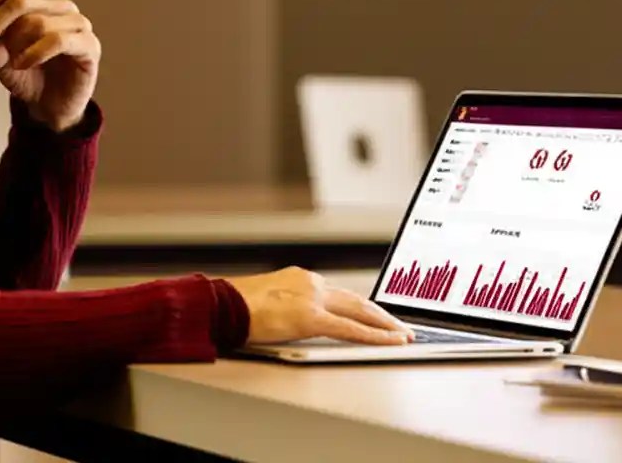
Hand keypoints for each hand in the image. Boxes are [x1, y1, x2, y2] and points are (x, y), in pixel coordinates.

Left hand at [0, 0, 100, 131]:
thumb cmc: (30, 77)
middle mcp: (63, 7)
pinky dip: (36, 53)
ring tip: (15, 63)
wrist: (51, 106)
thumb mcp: (0, 60)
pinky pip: (59, 40)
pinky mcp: (90, 45)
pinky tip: (25, 64)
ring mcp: (79, 25)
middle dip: (3, 32)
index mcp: (42, 2)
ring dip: (19, 45)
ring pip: (39, 22)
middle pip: (22, 4)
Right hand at [223, 267, 414, 344]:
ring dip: (384, 324)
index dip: (361, 307)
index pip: (339, 293)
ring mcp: (312, 299)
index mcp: (300, 279)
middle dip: (381, 313)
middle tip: (400, 325)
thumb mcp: (268, 300)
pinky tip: (389, 341)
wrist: (219, 305)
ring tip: (402, 335)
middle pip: (356, 299)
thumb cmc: (233, 306)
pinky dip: (373, 336)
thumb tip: (297, 320)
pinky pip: (350, 329)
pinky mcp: (310, 318)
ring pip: (360, 311)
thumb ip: (289, 307)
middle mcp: (311, 284)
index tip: (375, 314)